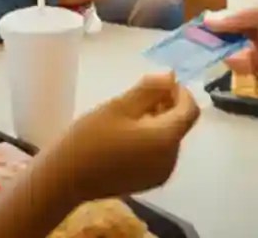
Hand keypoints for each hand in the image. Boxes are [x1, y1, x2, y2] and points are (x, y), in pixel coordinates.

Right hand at [52, 73, 199, 201]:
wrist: (66, 178)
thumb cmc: (91, 137)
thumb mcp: (120, 106)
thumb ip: (150, 89)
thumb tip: (170, 76)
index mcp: (167, 138)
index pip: (190, 109)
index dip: (180, 92)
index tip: (160, 83)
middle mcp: (171, 159)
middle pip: (179, 124)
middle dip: (166, 107)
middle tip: (137, 98)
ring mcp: (160, 174)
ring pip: (169, 139)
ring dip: (157, 123)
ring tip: (128, 117)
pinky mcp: (148, 182)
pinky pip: (159, 154)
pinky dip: (151, 140)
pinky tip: (126, 137)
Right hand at [205, 0, 257, 93]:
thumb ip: (243, 18)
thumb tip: (207, 20)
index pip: (237, 29)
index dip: (221, 36)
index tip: (204, 42)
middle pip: (244, 52)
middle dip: (236, 55)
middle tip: (236, 55)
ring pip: (257, 69)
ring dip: (252, 66)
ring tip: (255, 60)